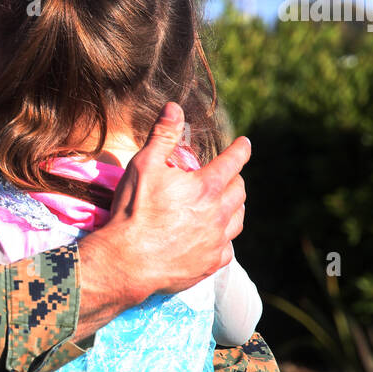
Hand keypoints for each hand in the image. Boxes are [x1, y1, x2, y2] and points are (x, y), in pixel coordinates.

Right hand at [99, 101, 248, 298]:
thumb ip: (162, 135)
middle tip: (227, 175)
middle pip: (239, 190)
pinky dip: (224, 238)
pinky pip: (227, 247)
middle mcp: (218, 213)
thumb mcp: (143, 166)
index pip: (233, 161)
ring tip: (226, 203)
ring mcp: (216, 241)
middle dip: (235, 179)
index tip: (245, 144)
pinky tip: (214, 236)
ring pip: (238, 219)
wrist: (127, 261)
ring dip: (234, 207)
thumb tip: (174, 108)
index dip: (240, 149)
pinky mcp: (210, 263)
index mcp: (205, 187)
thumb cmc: (133, 211)